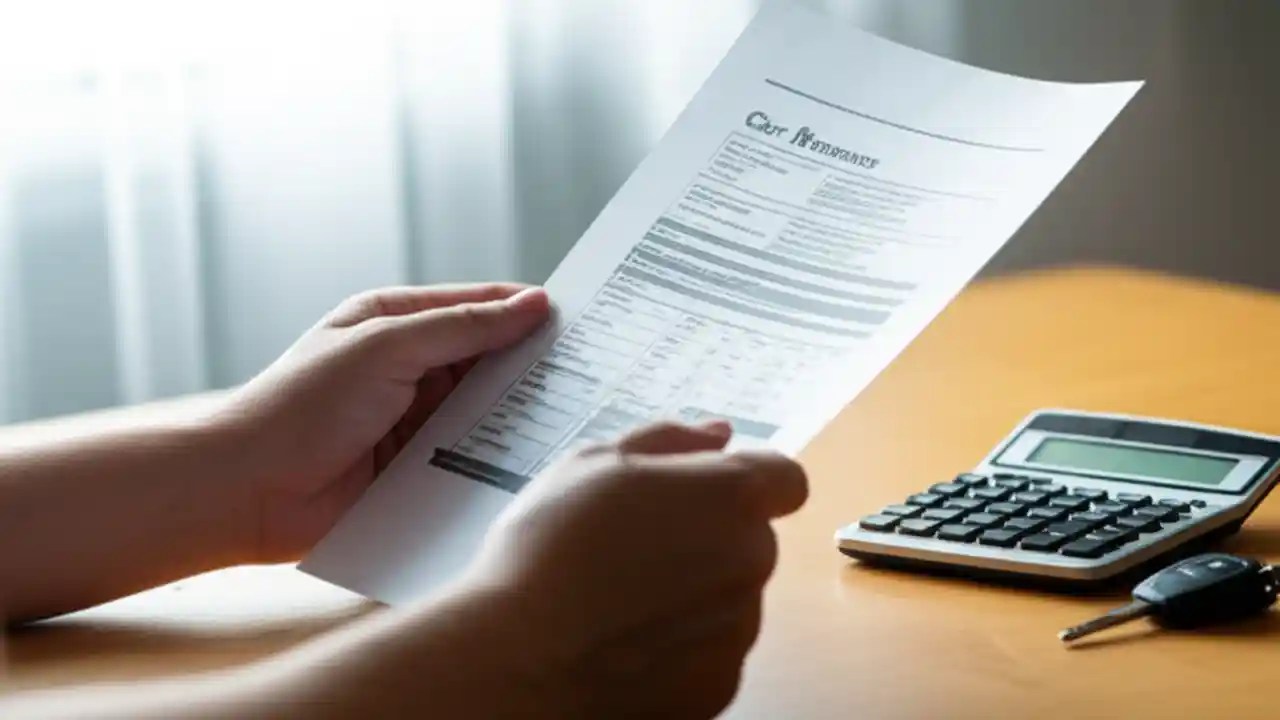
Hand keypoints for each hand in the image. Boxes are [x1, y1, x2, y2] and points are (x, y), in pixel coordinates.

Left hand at [219, 283, 550, 562]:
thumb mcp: (388, 347)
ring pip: (481, 409)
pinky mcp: (413, 468)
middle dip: (529, 365)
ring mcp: (410, 419)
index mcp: (393, 321)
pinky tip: (530, 458)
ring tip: (571, 415)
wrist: (248, 491)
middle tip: (589, 371)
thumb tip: (533, 305)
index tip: (581, 319)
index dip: (525, 310)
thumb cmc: (302, 406)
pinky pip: (466, 454)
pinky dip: (493, 454)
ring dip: (515, 414)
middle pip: (484, 359)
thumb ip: (463, 328)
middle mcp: (405, 366)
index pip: (475, 306)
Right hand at [464, 421, 807, 718]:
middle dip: (705, 534)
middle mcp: (751, 561)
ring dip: (692, 590)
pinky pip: (710, 650)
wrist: (520, 662)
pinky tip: (623, 638)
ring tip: (617, 596)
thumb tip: (717, 435)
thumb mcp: (591, 463)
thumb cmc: (548, 554)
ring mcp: (740, 629)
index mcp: (729, 495)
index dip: (744, 479)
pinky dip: (679, 644)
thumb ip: (668, 439)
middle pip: (749, 537)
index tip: (698, 489)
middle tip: (632, 541)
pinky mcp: (720, 684)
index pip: (784, 477)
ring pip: (729, 595)